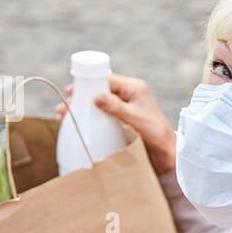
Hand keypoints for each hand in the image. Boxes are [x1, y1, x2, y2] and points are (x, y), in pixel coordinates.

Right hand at [56, 74, 175, 174]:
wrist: (167, 152)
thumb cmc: (157, 134)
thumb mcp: (136, 119)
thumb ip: (117, 108)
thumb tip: (95, 97)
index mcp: (133, 88)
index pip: (105, 79)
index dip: (87, 83)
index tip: (71, 92)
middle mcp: (128, 94)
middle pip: (98, 90)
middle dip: (80, 98)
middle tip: (64, 110)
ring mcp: (124, 106)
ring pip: (98, 102)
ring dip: (83, 108)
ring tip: (65, 117)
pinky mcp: (122, 118)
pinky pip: (102, 113)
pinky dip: (90, 117)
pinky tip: (79, 124)